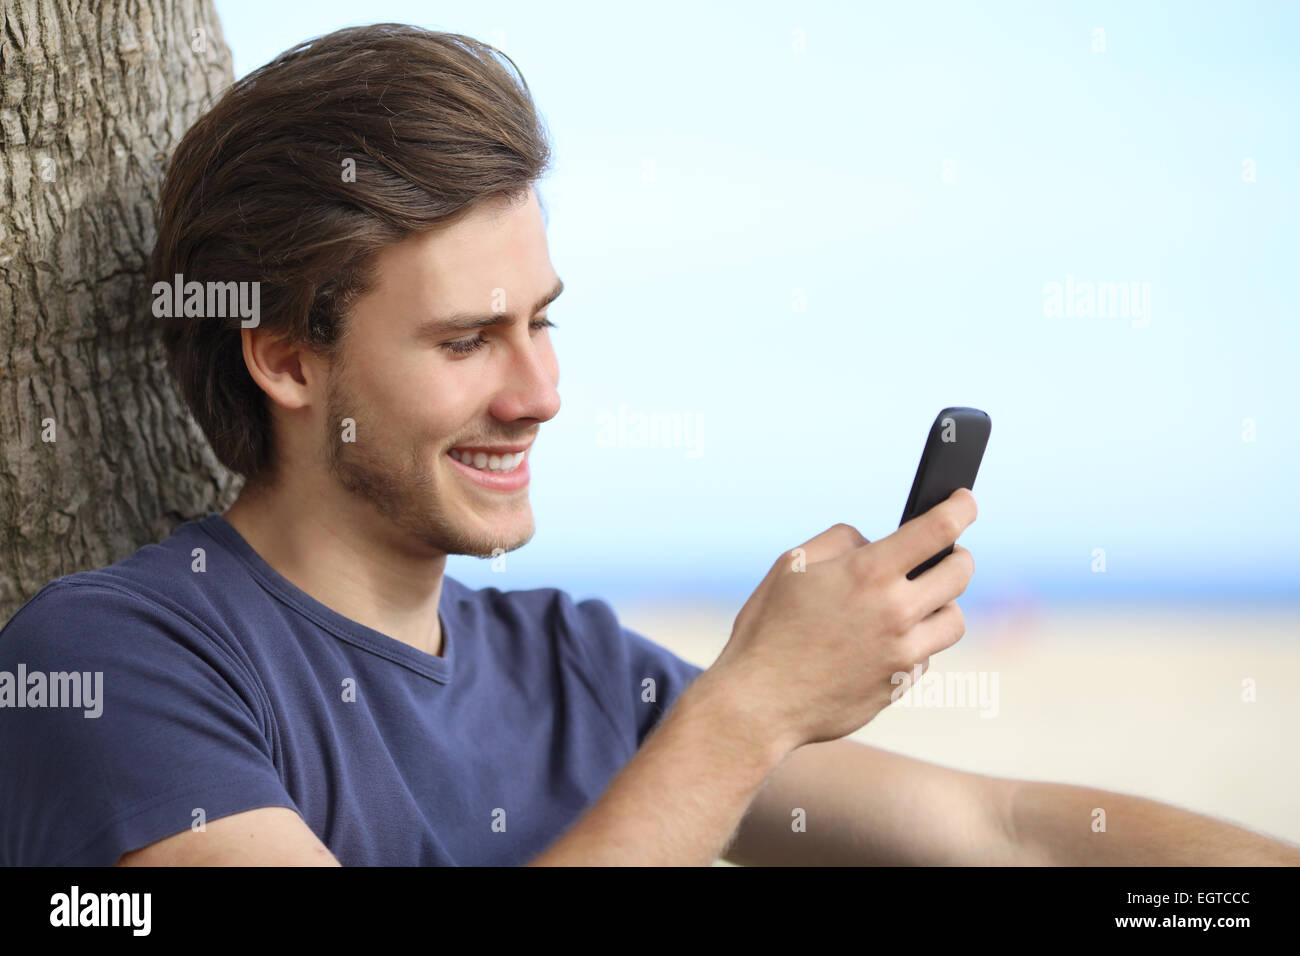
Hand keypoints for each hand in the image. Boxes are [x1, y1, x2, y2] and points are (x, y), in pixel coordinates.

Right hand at [708, 488, 976, 752]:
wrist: (759, 704)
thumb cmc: (768, 629)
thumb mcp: (792, 565)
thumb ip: (842, 541)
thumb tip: (876, 543)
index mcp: (868, 574)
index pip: (938, 530)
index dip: (960, 508)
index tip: (964, 501)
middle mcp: (896, 613)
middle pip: (961, 574)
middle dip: (957, 556)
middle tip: (944, 554)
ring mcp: (902, 654)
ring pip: (953, 620)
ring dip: (941, 604)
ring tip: (911, 602)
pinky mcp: (900, 685)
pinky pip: (924, 656)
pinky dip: (912, 644)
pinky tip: (879, 642)